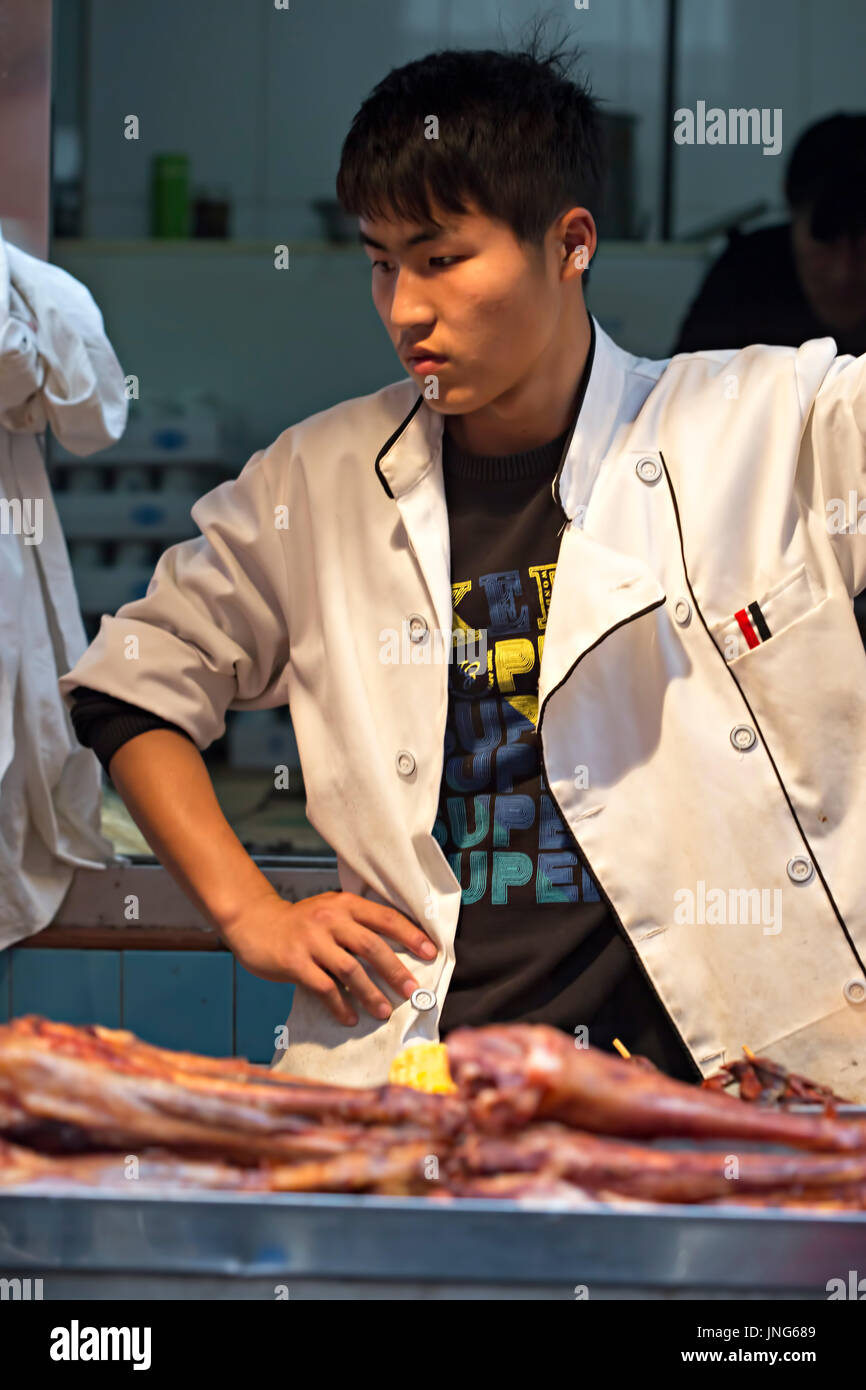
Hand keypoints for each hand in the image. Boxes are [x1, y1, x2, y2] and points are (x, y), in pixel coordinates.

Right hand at [220, 890, 438, 1025]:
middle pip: (371, 945)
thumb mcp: (329, 911)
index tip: (431, 952)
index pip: (385, 917)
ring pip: (350, 969)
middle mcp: (329, 919)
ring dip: (370, 993)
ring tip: (384, 1011)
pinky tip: (350, 1018)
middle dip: (395, 971)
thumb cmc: (300, 923)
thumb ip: (356, 924)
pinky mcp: (294, 962)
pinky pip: (324, 987)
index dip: (410, 935)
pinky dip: (340, 1005)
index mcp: (344, 904)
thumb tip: (396, 952)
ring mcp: (311, 940)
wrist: (254, 923)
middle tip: (412, 991)